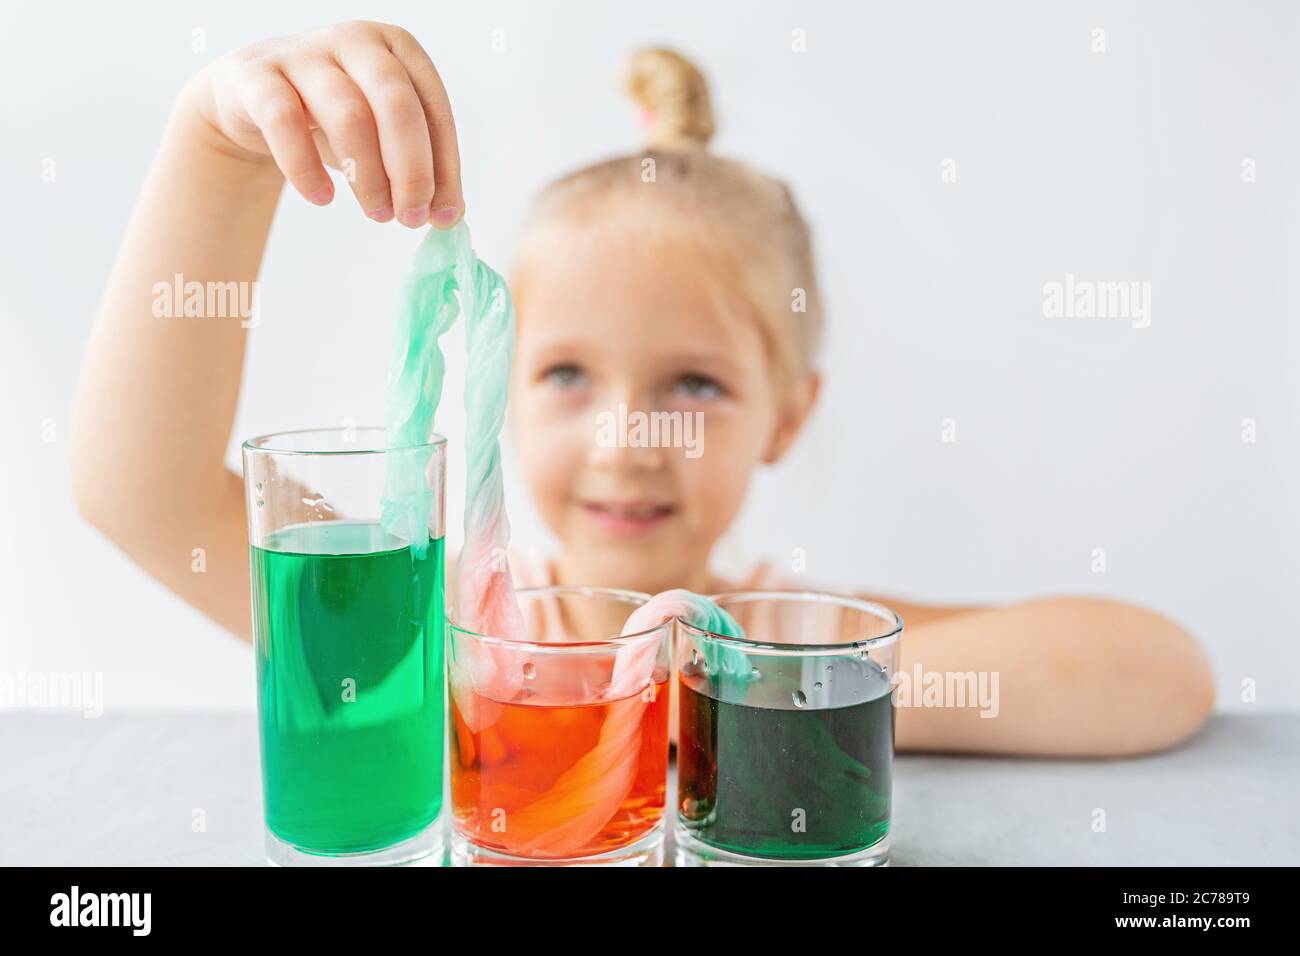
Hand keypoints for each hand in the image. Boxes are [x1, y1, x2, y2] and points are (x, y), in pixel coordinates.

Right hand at [185, 20, 462, 227]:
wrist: (251, 97)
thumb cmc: (329, 116)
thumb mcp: (380, 135)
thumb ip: (417, 168)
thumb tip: (450, 214)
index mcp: (396, 47)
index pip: (434, 108)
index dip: (445, 167)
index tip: (445, 215)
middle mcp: (354, 40)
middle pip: (397, 105)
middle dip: (412, 170)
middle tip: (411, 218)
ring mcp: (303, 53)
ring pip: (348, 115)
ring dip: (368, 177)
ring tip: (377, 214)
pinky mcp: (258, 77)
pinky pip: (285, 123)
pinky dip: (306, 168)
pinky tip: (322, 198)